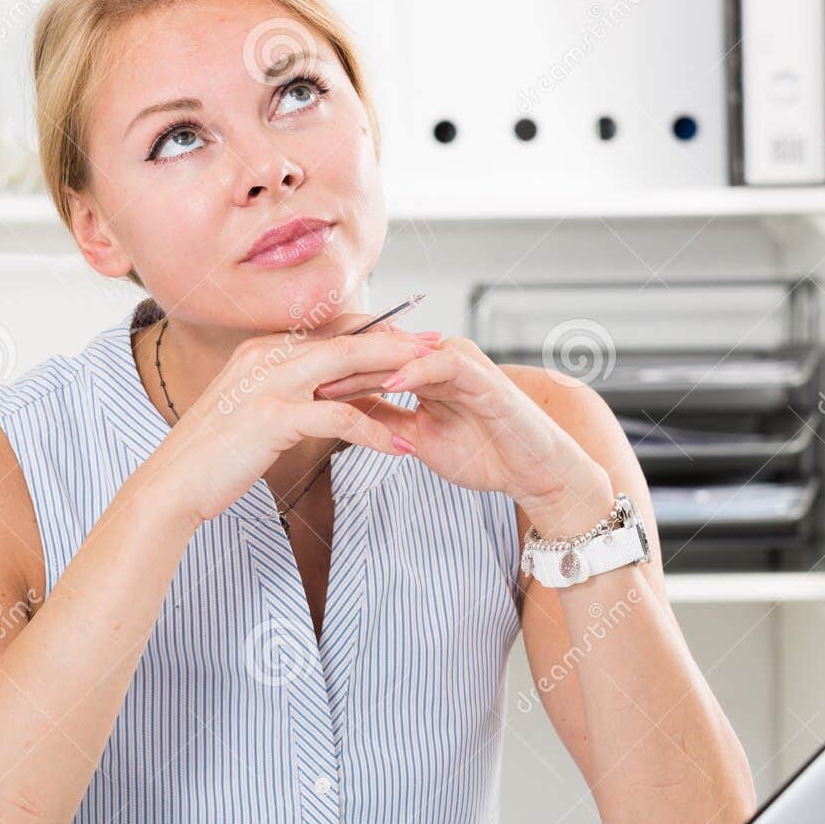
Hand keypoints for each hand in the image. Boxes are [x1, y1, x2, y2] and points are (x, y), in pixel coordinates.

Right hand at [157, 315, 431, 525]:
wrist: (173, 484)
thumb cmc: (215, 455)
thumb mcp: (253, 411)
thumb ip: (287, 393)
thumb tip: (327, 395)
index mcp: (262, 351)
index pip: (330, 330)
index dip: (374, 331)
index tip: (412, 337)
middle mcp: (266, 356)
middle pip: (346, 338)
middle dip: (397, 340)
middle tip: (439, 344)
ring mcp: (268, 383)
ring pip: (347, 365)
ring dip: (395, 372)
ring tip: (434, 382)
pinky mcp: (273, 416)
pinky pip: (339, 417)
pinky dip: (376, 431)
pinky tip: (402, 447)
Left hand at [313, 336, 611, 528]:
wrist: (535, 472)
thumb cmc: (486, 454)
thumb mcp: (418, 439)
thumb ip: (383, 421)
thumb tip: (338, 415)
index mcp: (422, 370)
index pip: (366, 360)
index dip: (327, 372)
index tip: (289, 387)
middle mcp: (439, 358)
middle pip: (378, 351)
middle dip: (334, 364)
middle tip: (295, 376)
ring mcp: (462, 364)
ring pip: (404, 354)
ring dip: (364, 366)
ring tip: (326, 380)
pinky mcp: (483, 377)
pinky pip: (444, 367)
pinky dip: (414, 372)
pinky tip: (386, 383)